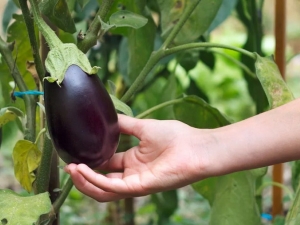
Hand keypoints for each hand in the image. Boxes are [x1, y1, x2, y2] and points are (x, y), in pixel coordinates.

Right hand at [65, 114, 212, 201]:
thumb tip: (109, 117)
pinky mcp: (141, 187)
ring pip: (104, 190)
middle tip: (69, 166)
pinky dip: (96, 180)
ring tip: (71, 169)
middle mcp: (132, 174)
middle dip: (83, 176)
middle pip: (102, 181)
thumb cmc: (176, 136)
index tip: (75, 155)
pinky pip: (113, 188)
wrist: (196, 145)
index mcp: (133, 161)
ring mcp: (136, 183)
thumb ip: (125, 125)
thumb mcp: (143, 127)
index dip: (90, 163)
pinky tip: (83, 170)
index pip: (106, 166)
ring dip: (85, 181)